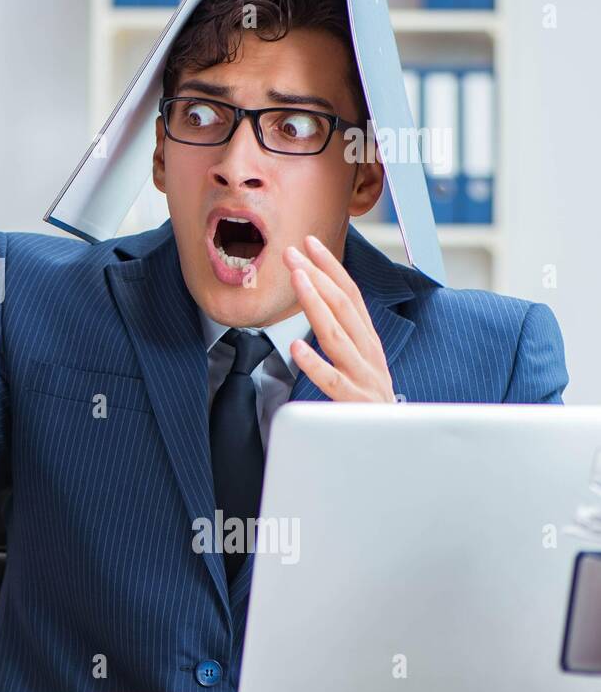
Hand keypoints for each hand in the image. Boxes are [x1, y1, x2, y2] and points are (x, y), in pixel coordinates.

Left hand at [282, 234, 395, 402]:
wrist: (399, 448)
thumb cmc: (371, 405)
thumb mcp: (362, 365)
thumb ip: (344, 337)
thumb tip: (321, 304)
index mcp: (368, 341)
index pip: (350, 295)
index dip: (330, 267)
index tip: (309, 243)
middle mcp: (369, 353)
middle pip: (342, 307)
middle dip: (316, 276)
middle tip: (292, 253)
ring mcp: (363, 377)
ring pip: (336, 336)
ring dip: (315, 304)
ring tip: (297, 280)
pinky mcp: (355, 404)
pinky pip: (332, 382)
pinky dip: (315, 364)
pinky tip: (296, 348)